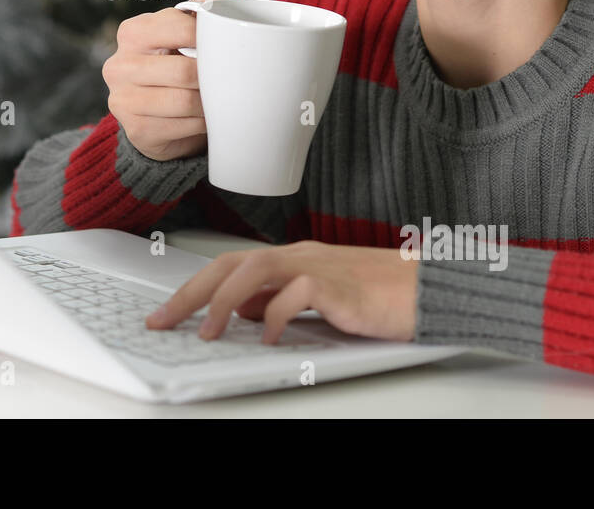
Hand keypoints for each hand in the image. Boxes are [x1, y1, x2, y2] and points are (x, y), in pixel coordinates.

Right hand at [103, 0, 238, 161]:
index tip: (227, 45)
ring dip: (209, 102)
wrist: (155, 116)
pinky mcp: (136, 130)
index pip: (178, 26)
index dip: (209, 37)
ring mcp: (123, 100)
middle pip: (183, 70)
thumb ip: (204, 9)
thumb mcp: (184, 33)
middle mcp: (119, 65)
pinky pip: (182, 127)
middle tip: (228, 78)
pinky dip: (201, 124)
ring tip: (219, 98)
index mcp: (132, 32)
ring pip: (184, 101)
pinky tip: (205, 118)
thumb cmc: (173, 64)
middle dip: (211, 77)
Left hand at [145, 240, 418, 342]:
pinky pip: (297, 293)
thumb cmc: (380, 296)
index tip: (166, 313)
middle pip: (230, 263)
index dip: (194, 288)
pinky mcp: (340, 285)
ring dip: (222, 301)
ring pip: (254, 269)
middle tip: (163, 320)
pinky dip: (276, 314)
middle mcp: (300, 255)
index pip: (230, 265)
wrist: (430, 288)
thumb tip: (241, 312)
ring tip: (205, 332)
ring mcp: (319, 266)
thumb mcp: (319, 298)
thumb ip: (280, 299)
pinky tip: (268, 337)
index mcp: (293, 257)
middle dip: (191, 293)